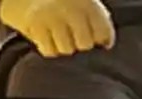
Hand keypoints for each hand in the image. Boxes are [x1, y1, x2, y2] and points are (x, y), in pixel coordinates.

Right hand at [0, 0, 115, 57]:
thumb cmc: (62, 2)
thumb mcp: (83, 2)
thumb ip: (96, 20)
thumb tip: (105, 45)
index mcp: (87, 1)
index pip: (103, 32)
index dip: (101, 41)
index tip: (96, 40)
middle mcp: (71, 7)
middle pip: (85, 44)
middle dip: (80, 45)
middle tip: (74, 38)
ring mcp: (52, 16)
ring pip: (66, 49)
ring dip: (63, 47)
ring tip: (59, 37)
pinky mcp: (36, 25)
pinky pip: (49, 50)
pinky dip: (49, 48)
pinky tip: (48, 38)